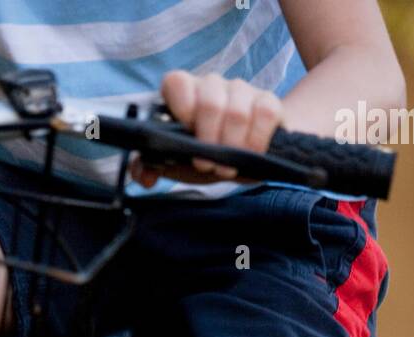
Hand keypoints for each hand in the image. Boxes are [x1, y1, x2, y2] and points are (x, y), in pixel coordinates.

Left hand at [131, 70, 283, 187]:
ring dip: (232, 146)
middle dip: (210, 140)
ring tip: (228, 167)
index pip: (176, 83)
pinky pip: (265, 113)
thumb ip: (150, 167)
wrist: (246, 157)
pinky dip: (257, 140)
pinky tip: (252, 155)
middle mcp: (211, 85)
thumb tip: (144, 176)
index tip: (188, 136)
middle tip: (208, 165)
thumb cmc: (206, 153)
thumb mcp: (176, 163)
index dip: (181, 108)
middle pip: (210, 101)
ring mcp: (241, 90)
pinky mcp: (269, 101)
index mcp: (184, 93)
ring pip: (237, 110)